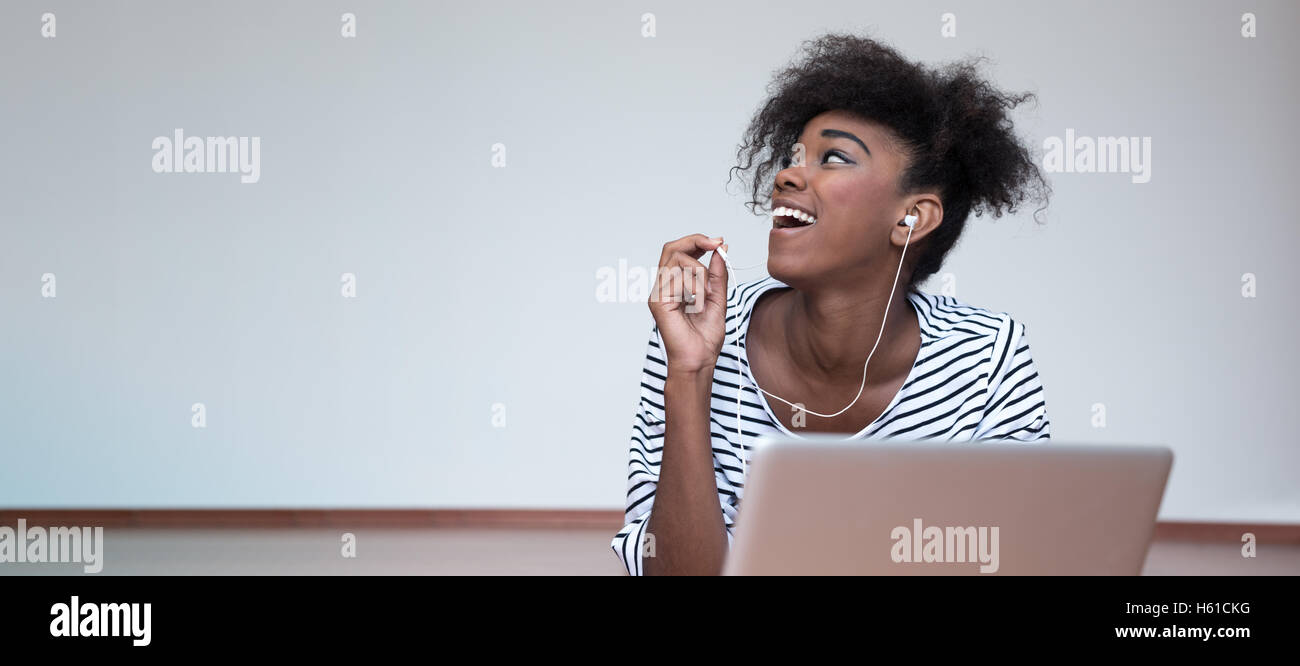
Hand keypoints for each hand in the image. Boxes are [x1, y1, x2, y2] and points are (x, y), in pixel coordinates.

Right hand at [648, 234, 728, 374]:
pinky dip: (696, 289)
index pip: (678, 251)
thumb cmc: (705, 337)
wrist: (699, 360)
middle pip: (672, 248)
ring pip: (678, 261)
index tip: (718, 242)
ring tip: (708, 295)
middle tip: (716, 245)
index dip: (697, 241)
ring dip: (701, 273)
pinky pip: (678, 279)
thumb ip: (717, 274)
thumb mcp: (718, 298)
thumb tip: (721, 249)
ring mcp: (658, 293)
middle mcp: (663, 286)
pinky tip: (699, 305)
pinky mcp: (658, 302)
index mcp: (675, 284)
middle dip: (696, 241)